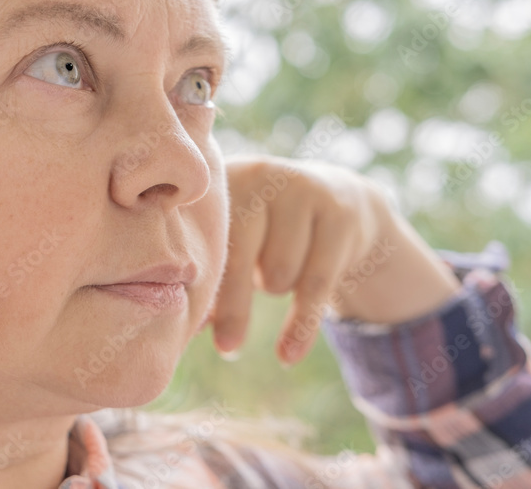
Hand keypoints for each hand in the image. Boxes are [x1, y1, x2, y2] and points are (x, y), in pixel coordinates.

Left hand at [210, 155, 460, 364]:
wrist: (341, 201)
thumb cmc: (268, 230)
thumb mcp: (239, 241)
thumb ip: (212, 276)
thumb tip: (189, 326)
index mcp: (224, 179)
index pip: (207, 239)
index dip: (200, 284)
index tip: (190, 328)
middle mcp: (261, 174)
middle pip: (241, 258)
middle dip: (235, 306)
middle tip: (227, 348)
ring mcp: (303, 189)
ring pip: (280, 274)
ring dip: (276, 288)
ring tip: (277, 272)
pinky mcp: (339, 213)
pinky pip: (317, 285)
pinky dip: (301, 326)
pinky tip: (288, 356)